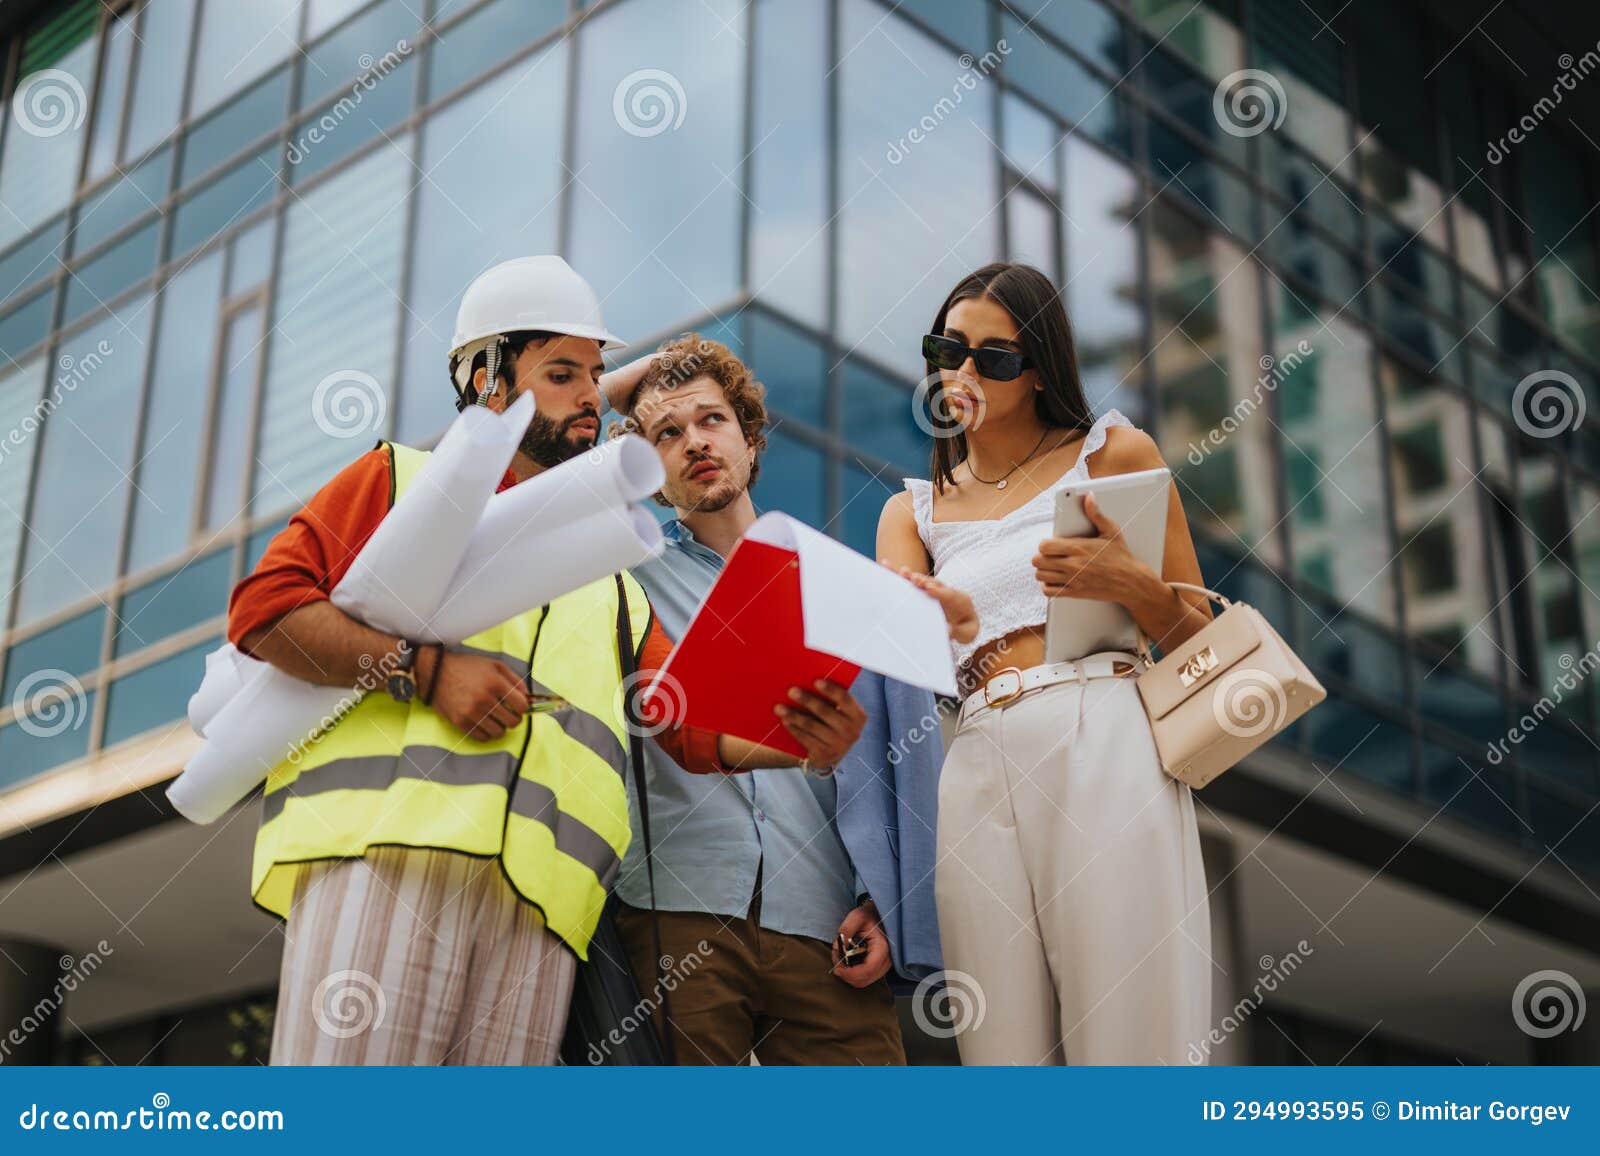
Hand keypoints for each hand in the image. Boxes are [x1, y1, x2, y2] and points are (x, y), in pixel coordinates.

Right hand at [421, 649, 531, 742]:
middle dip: (514, 718)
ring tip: (495, 718)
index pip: (522, 706)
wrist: (436, 673)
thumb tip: (528, 697)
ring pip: (499, 732)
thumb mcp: (495, 665)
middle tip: (508, 712)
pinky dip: (487, 733)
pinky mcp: (460, 722)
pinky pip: (482, 737)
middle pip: (512, 722)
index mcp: (495, 683)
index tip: (518, 706)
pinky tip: (484, 723)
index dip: (523, 707)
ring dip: (500, 726)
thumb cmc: (468, 667)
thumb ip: (515, 680)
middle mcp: (484, 699)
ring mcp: (471, 712)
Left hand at [773, 679, 865, 766]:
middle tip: (791, 690)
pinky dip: (794, 729)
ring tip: (779, 707)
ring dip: (794, 715)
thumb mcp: (839, 712)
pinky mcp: (824, 755)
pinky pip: (805, 739)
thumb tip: (806, 680)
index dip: (831, 690)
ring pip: (812, 726)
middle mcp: (851, 732)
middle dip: (807, 700)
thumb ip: (831, 699)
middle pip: (825, 712)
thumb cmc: (832, 722)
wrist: (831, 752)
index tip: (815, 681)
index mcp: (858, 716)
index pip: (845, 699)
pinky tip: (785, 721)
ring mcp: (838, 746)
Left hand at [832, 900, 891, 987]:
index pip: (868, 969)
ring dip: (849, 975)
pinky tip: (847, 962)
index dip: (850, 973)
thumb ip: (846, 929)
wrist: (879, 915)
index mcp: (882, 948)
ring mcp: (884, 965)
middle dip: (847, 974)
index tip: (837, 969)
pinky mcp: (879, 967)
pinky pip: (865, 978)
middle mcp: (886, 960)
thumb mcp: (857, 916)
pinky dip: (854, 974)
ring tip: (840, 959)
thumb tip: (837, 946)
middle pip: (865, 979)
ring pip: (864, 981)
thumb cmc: (870, 915)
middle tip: (836, 960)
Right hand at [881, 559, 977, 642]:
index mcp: (960, 600)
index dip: (939, 591)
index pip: (950, 595)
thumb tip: (948, 630)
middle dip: (925, 581)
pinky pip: (912, 584)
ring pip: (923, 581)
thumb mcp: (966, 633)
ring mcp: (935, 590)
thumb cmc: (965, 629)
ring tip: (903, 572)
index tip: (929, 589)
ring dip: (913, 577)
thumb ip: (959, 631)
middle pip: (935, 584)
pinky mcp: (924, 592)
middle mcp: (946, 591)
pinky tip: (887, 565)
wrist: (964, 622)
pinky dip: (901, 577)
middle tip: (915, 579)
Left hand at [1032, 493, 1153, 602]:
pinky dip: (1048, 586)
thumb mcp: (1111, 531)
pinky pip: (1049, 591)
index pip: (1044, 546)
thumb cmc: (1121, 557)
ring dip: (1043, 571)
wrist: (1130, 582)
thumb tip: (1089, 498)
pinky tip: (1055, 580)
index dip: (1044, 544)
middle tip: (1049, 555)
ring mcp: (1072, 579)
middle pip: (1038, 561)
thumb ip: (1096, 514)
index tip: (1051, 544)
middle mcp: (1073, 564)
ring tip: (1051, 567)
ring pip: (1040, 576)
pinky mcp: (1074, 592)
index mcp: (1078, 547)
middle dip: (1041, 557)